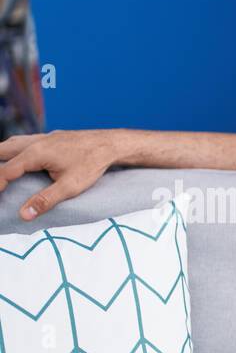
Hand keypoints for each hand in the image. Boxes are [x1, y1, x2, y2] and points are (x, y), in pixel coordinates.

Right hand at [0, 129, 120, 219]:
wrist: (109, 143)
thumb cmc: (91, 164)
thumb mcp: (70, 186)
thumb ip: (46, 200)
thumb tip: (24, 214)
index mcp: (35, 154)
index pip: (6, 170)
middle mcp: (34, 142)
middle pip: (2, 151)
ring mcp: (41, 138)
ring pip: (11, 144)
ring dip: (2, 155)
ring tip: (2, 171)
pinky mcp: (48, 138)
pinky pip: (23, 141)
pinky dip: (13, 150)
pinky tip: (16, 157)